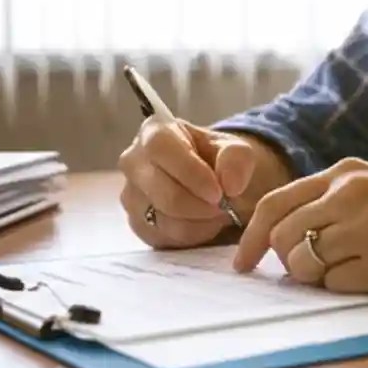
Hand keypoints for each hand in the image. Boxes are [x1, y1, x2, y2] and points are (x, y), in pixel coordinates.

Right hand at [118, 117, 256, 248]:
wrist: (212, 183)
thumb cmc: (218, 160)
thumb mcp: (237, 151)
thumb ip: (237, 159)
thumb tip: (230, 185)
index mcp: (154, 131)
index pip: (160, 148)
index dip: (190, 172)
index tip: (218, 192)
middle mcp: (132, 161)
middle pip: (162, 192)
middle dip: (200, 206)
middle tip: (225, 207)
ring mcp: (130, 194)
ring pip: (164, 219)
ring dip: (199, 222)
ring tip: (218, 212)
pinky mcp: (136, 223)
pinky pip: (163, 237)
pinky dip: (191, 235)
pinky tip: (204, 223)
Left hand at [232, 158, 367, 292]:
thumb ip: (334, 201)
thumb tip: (285, 240)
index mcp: (345, 173)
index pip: (274, 203)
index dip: (251, 238)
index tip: (242, 263)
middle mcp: (349, 195)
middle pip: (282, 237)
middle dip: (285, 263)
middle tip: (307, 273)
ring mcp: (367, 228)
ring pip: (304, 266)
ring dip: (316, 278)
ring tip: (352, 272)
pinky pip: (336, 286)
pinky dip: (345, 289)